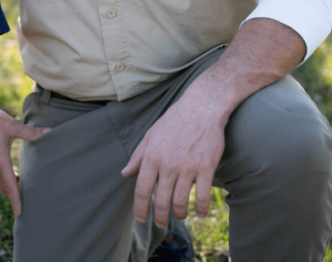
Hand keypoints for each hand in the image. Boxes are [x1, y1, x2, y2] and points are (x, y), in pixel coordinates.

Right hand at [0, 106, 49, 217]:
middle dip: (12, 192)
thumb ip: (31, 132)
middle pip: (2, 186)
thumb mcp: (13, 125)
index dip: (15, 200)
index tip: (19, 213)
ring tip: (15, 176)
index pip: (9, 185)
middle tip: (24, 190)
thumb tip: (49, 132)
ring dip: (4, 180)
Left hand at [120, 90, 225, 227]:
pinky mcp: (206, 168)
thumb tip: (125, 174)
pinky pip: (202, 196)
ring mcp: (187, 167)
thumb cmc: (173, 122)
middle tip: (160, 223)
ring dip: (179, 213)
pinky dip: (201, 209)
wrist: (201, 108)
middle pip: (160, 201)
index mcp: (151, 157)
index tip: (141, 219)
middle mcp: (168, 165)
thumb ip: (138, 157)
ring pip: (180, 202)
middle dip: (159, 217)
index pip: (142, 190)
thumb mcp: (150, 136)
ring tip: (179, 215)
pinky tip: (199, 212)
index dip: (140, 208)